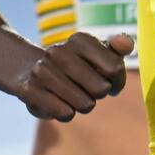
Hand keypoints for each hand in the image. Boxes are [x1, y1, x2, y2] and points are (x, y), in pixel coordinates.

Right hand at [13, 31, 132, 120]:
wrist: (30, 70)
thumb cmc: (77, 65)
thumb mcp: (99, 54)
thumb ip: (118, 47)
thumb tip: (126, 44)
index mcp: (79, 40)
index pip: (115, 68)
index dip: (117, 80)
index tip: (108, 79)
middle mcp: (58, 52)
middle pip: (102, 89)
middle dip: (99, 93)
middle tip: (86, 87)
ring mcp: (41, 71)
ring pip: (85, 105)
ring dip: (82, 104)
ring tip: (70, 93)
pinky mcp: (28, 90)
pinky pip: (65, 114)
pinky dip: (66, 113)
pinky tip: (56, 101)